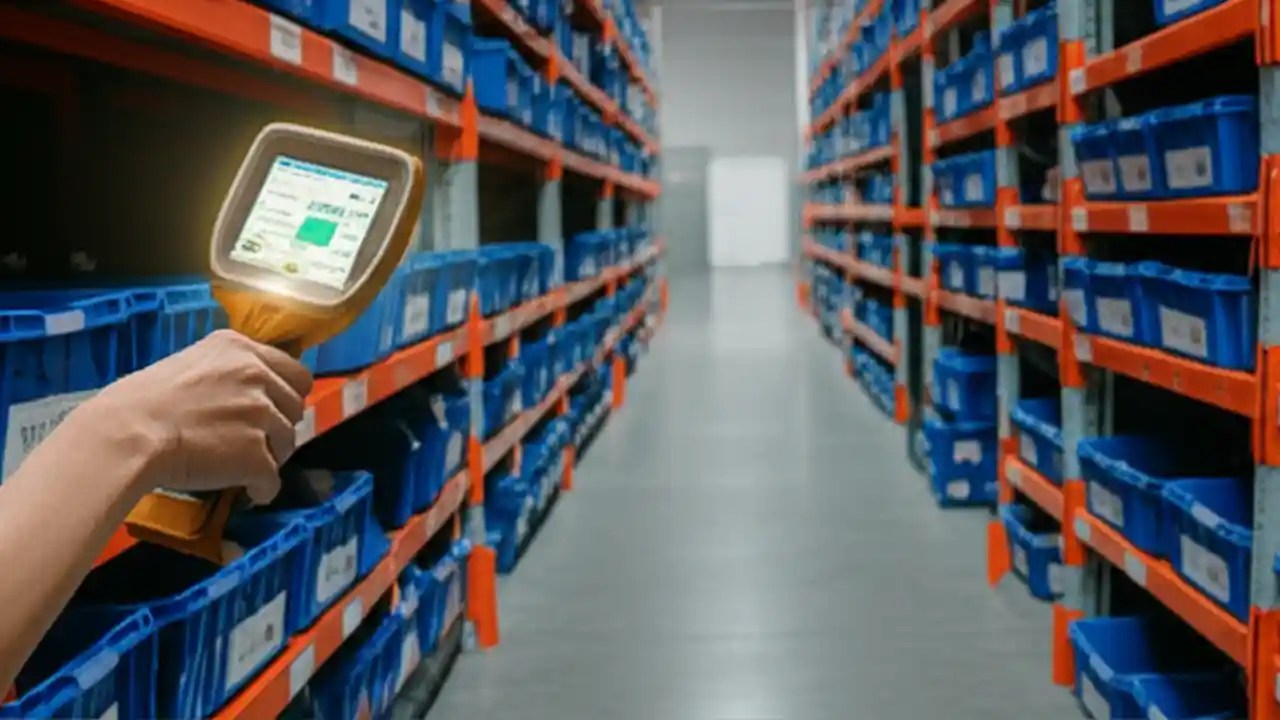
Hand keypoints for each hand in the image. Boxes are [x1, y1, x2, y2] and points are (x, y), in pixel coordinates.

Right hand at [74, 329, 312, 503]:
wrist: (126, 434)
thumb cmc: (143, 401)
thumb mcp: (192, 364)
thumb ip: (229, 372)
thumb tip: (251, 393)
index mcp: (241, 349)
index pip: (296, 372)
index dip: (287, 395)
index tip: (273, 410)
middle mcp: (257, 375)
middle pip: (295, 407)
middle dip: (279, 426)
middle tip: (254, 441)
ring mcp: (260, 414)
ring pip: (288, 442)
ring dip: (270, 457)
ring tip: (241, 465)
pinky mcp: (256, 453)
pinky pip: (272, 480)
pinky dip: (262, 489)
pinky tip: (247, 491)